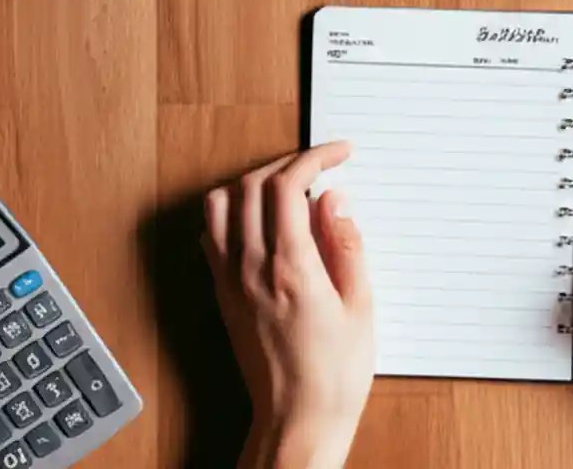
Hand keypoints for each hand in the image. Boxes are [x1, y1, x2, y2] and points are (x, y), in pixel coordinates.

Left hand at [202, 142, 373, 468]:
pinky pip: (211, 236)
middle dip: (288, 164)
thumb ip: (346, 245)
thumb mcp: (360, 304)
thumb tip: (334, 200)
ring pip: (221, 205)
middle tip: (321, 166)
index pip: (288, 186)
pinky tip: (260, 220)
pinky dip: (231, 212)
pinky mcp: (222, 295)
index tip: (338, 153)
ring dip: (253, 183)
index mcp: (291, 267)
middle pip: (251, 186)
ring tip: (287, 187)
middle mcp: (251, 268)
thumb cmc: (335, 372)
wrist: (297, 419)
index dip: (314, 157)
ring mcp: (230, 280)